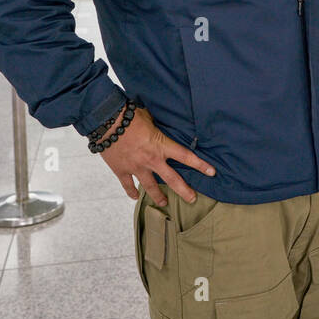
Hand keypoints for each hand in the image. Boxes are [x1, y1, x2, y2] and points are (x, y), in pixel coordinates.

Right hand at [97, 106, 214, 204]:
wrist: (106, 122)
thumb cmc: (129, 115)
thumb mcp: (149, 118)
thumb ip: (157, 126)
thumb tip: (161, 124)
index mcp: (161, 145)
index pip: (186, 156)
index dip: (200, 165)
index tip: (212, 172)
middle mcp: (151, 160)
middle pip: (173, 179)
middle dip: (184, 191)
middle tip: (192, 199)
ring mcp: (136, 168)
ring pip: (151, 187)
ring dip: (159, 197)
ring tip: (164, 203)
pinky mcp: (121, 170)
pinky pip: (128, 185)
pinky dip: (131, 192)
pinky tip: (135, 197)